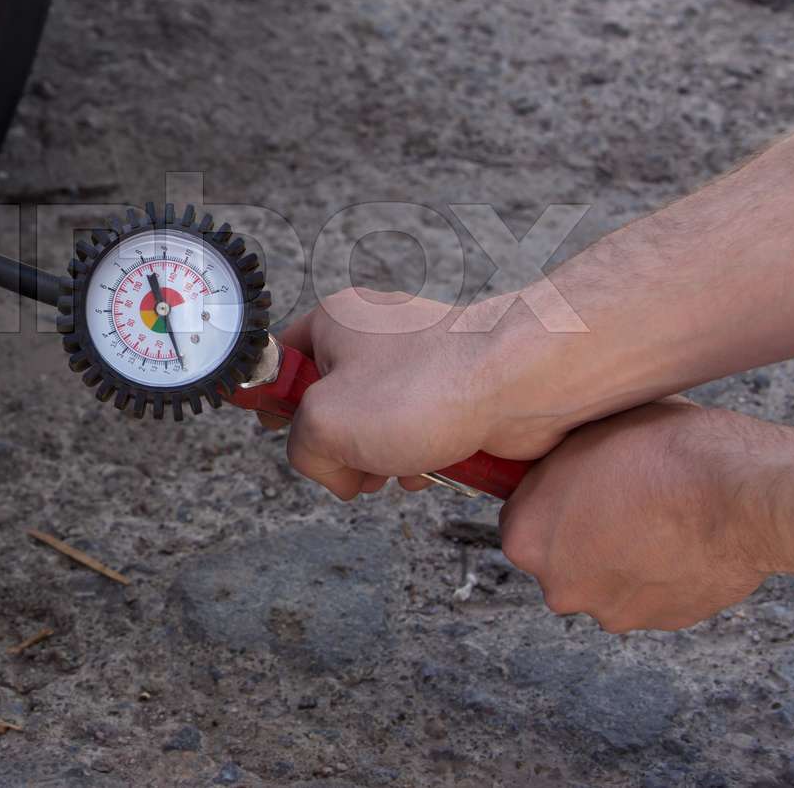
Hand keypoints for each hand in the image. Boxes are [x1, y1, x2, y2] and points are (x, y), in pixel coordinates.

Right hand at [271, 288, 563, 499]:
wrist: (521, 384)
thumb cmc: (426, 389)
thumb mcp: (325, 425)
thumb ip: (302, 450)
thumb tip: (330, 471)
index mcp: (334, 322)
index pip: (281, 358)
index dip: (272, 399)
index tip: (276, 429)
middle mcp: (374, 335)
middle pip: (329, 401)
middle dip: (339, 446)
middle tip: (351, 464)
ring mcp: (418, 362)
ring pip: (376, 424)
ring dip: (381, 459)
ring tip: (401, 468)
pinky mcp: (454, 389)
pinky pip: (419, 432)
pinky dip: (421, 457)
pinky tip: (434, 466)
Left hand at [499, 399, 788, 632]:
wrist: (735, 491)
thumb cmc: (660, 452)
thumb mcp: (583, 435)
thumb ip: (552, 469)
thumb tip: (550, 469)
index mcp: (526, 538)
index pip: (520, 521)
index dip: (549, 501)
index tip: (575, 490)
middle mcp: (559, 585)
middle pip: (560, 560)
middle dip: (581, 537)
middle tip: (619, 503)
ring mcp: (611, 609)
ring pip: (605, 582)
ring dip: (622, 559)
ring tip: (656, 521)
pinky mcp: (660, 623)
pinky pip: (648, 596)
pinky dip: (660, 576)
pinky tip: (680, 542)